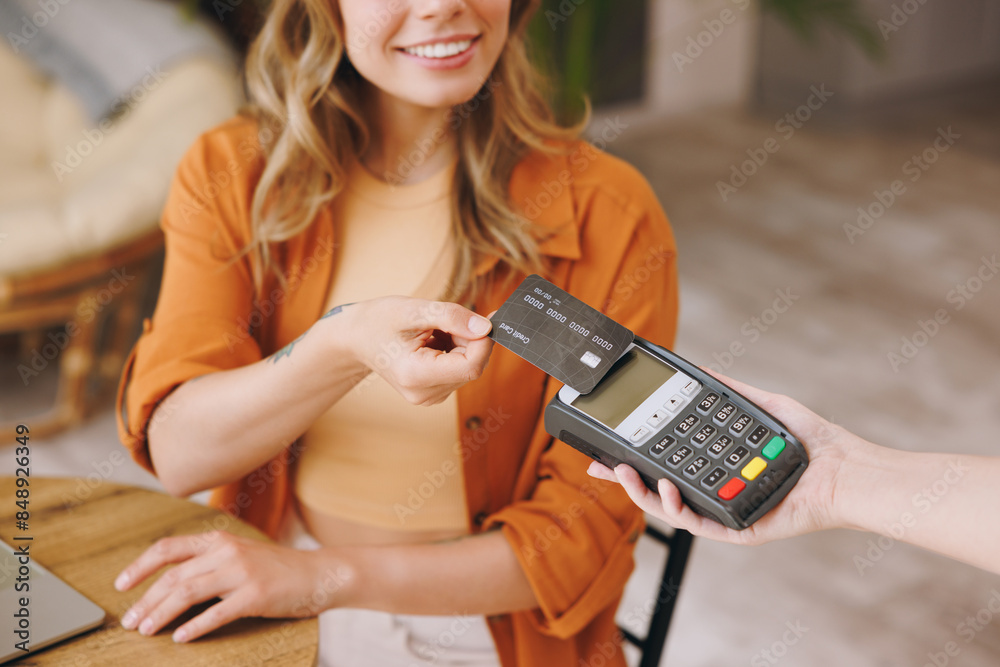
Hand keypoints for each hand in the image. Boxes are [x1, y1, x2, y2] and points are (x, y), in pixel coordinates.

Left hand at [115, 531, 354, 641]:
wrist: (319, 574)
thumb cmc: (277, 569)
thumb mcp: (241, 555)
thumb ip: (209, 562)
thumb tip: (169, 584)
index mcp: (219, 541)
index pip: (168, 548)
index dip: (140, 566)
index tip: (121, 585)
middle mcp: (227, 552)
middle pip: (173, 576)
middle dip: (145, 600)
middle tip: (129, 621)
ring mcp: (242, 573)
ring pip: (188, 593)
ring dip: (161, 614)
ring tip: (146, 631)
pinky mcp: (255, 596)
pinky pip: (216, 613)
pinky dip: (194, 627)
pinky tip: (181, 638)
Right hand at [346, 297, 493, 405]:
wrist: (357, 337)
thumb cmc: (379, 320)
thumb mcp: (414, 309)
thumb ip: (451, 317)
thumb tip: (485, 328)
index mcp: (415, 375)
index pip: (471, 366)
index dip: (483, 342)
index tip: (483, 318)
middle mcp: (424, 394)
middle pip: (471, 367)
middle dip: (469, 340)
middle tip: (445, 320)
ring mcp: (429, 396)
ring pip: (468, 368)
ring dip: (461, 344)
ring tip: (432, 331)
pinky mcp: (434, 392)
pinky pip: (459, 370)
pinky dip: (455, 351)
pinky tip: (432, 342)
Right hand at [587, 369, 860, 545]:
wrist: (846, 470)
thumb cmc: (813, 442)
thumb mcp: (763, 407)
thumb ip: (730, 391)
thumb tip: (702, 371)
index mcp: (718, 467)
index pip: (667, 462)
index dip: (637, 457)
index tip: (610, 446)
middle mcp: (717, 492)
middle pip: (659, 489)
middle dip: (625, 479)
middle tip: (599, 466)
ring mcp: (725, 512)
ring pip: (671, 510)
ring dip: (642, 494)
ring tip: (625, 475)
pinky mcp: (738, 529)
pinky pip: (699, 523)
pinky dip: (676, 508)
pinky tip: (664, 488)